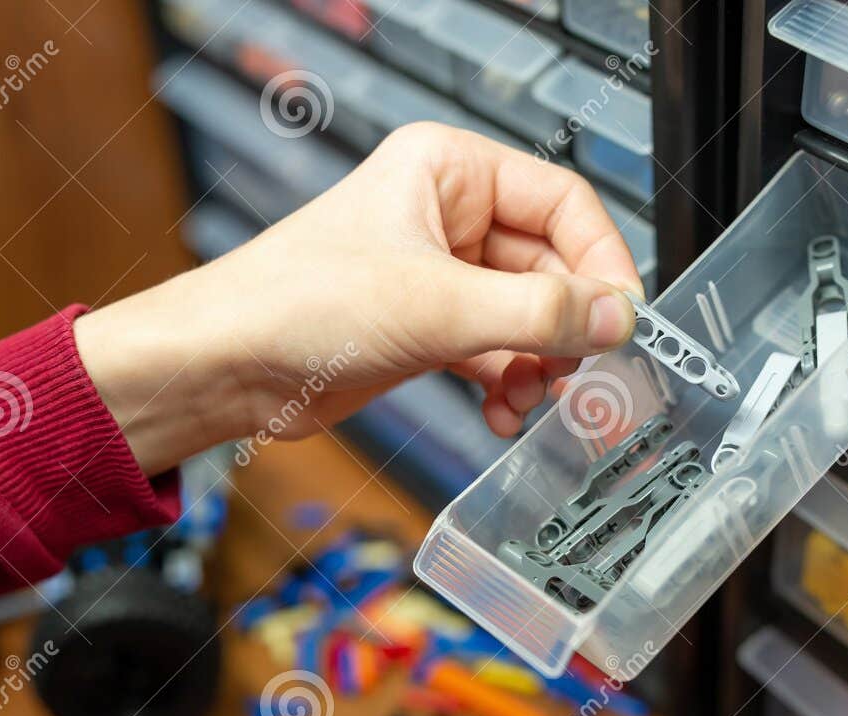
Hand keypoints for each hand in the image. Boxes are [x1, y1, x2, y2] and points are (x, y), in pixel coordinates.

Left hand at [73, 123, 643, 475]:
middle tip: (584, 378)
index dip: (600, 263)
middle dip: (567, 329)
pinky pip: (496, 352)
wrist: (226, 367)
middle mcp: (449, 216)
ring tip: (532, 400)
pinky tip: (504, 412)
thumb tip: (616, 320)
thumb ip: (537, 315)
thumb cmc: (295, 303)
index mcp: (449, 171)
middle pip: (550, 268)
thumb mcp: (436, 306)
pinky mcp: (425, 330)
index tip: (621, 320)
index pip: (563, 204)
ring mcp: (439, 277)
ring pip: (527, 318)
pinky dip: (508, 383)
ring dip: (538, 365)